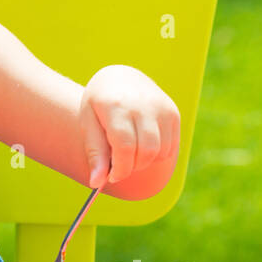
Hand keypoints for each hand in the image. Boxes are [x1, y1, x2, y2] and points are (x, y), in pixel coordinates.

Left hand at [80, 65, 180, 189]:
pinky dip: (157, 154)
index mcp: (116, 106)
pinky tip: (142, 144)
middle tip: (120, 165)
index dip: (120, 168)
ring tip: (130, 152)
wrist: (121, 77)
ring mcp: (162, 107)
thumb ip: (95, 153)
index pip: (125, 146)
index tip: (112, 176)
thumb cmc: (100, 104)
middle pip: (146, 151)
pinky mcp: (173, 112)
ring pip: (161, 152)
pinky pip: (170, 147)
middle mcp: (143, 105)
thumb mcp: (88, 124)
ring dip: (145, 161)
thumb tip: (96, 184)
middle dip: (133, 166)